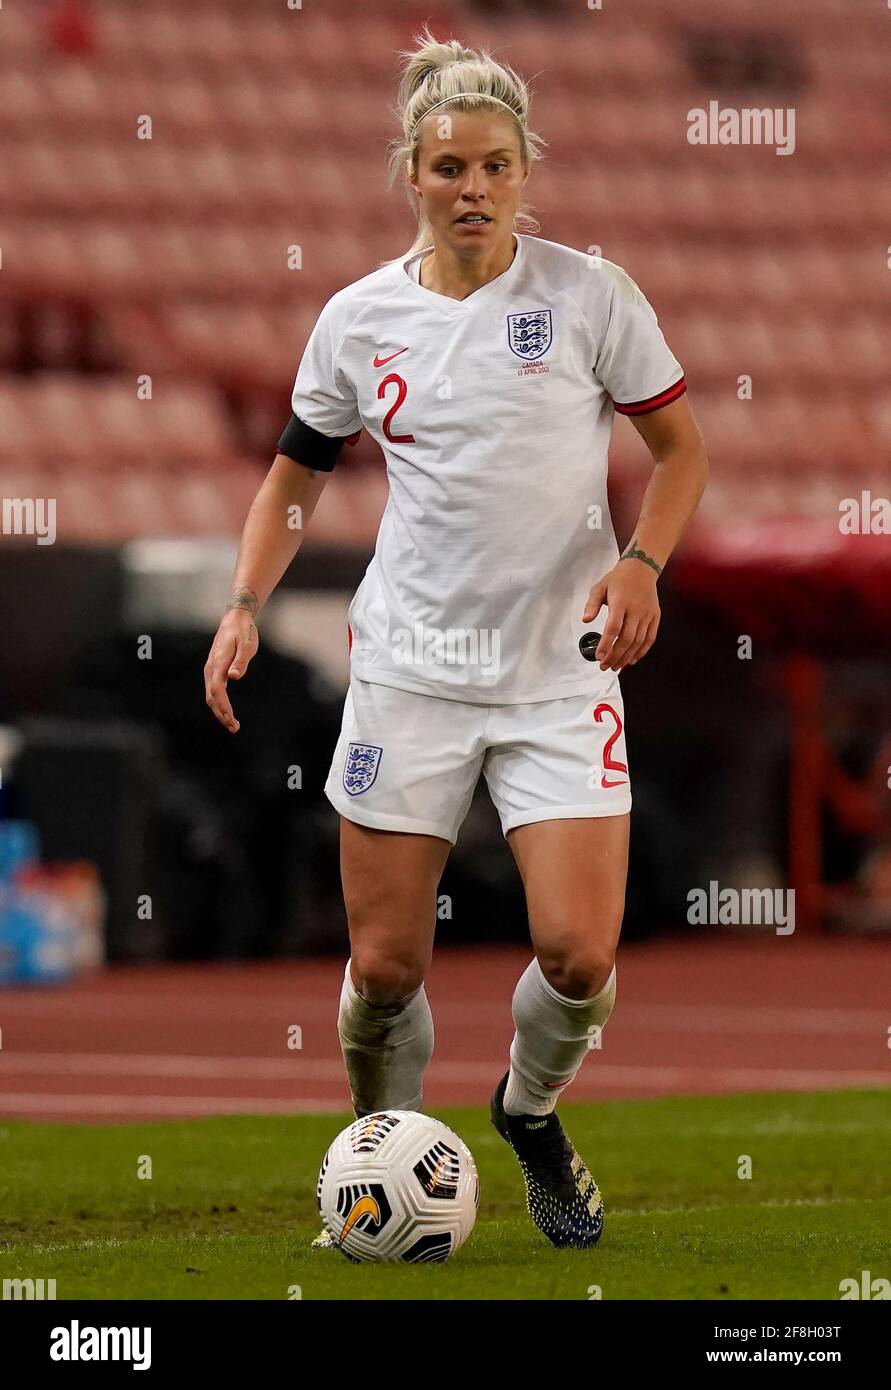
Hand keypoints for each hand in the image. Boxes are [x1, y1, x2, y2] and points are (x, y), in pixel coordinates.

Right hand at [204, 610, 258, 731]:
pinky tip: (227, 711)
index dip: (223, 706)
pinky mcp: (213, 670)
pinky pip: (213, 691)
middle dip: (221, 714)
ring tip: (232, 724)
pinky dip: (218, 703)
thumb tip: (234, 677)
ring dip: (219, 711)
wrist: (235, 620)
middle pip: (211, 697)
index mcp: (219, 662)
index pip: (217, 689)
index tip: (232, 719)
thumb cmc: (244, 632)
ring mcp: (210, 669)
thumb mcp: (247, 644)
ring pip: (210, 695)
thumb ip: (241, 660)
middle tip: (234, 728)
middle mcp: (211, 668)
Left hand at [582, 559, 659, 670]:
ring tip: (616, 666)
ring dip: (627, 657)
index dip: (607, 644)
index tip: (599, 657)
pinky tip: (632, 659)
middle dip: (615, 656)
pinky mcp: (655, 617)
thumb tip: (585, 620)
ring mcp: (647, 614)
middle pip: (626, 639)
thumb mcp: (599, 587)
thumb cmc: (618, 579)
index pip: (613, 628)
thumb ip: (591, 604)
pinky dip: (642, 651)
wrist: (642, 568)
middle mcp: (636, 610)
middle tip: (605, 666)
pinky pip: (650, 638)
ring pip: (638, 641)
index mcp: (620, 602)